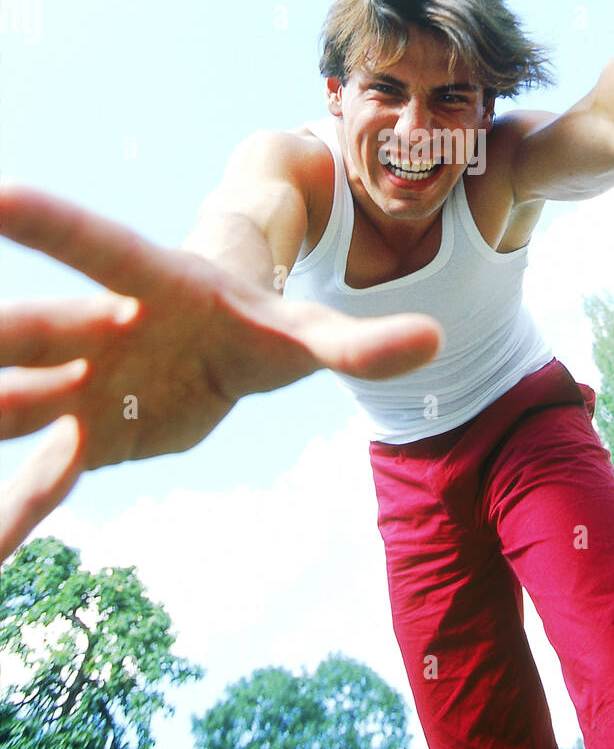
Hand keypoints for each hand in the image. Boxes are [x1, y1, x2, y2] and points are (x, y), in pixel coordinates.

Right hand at [0, 186, 442, 560]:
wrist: (225, 348)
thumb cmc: (263, 321)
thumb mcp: (310, 334)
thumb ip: (359, 343)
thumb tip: (436, 339)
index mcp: (159, 286)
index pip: (107, 251)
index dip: (56, 228)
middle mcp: (104, 328)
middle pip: (43, 329)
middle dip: (6, 333)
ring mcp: (87, 386)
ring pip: (21, 401)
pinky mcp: (90, 440)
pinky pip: (42, 482)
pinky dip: (13, 520)